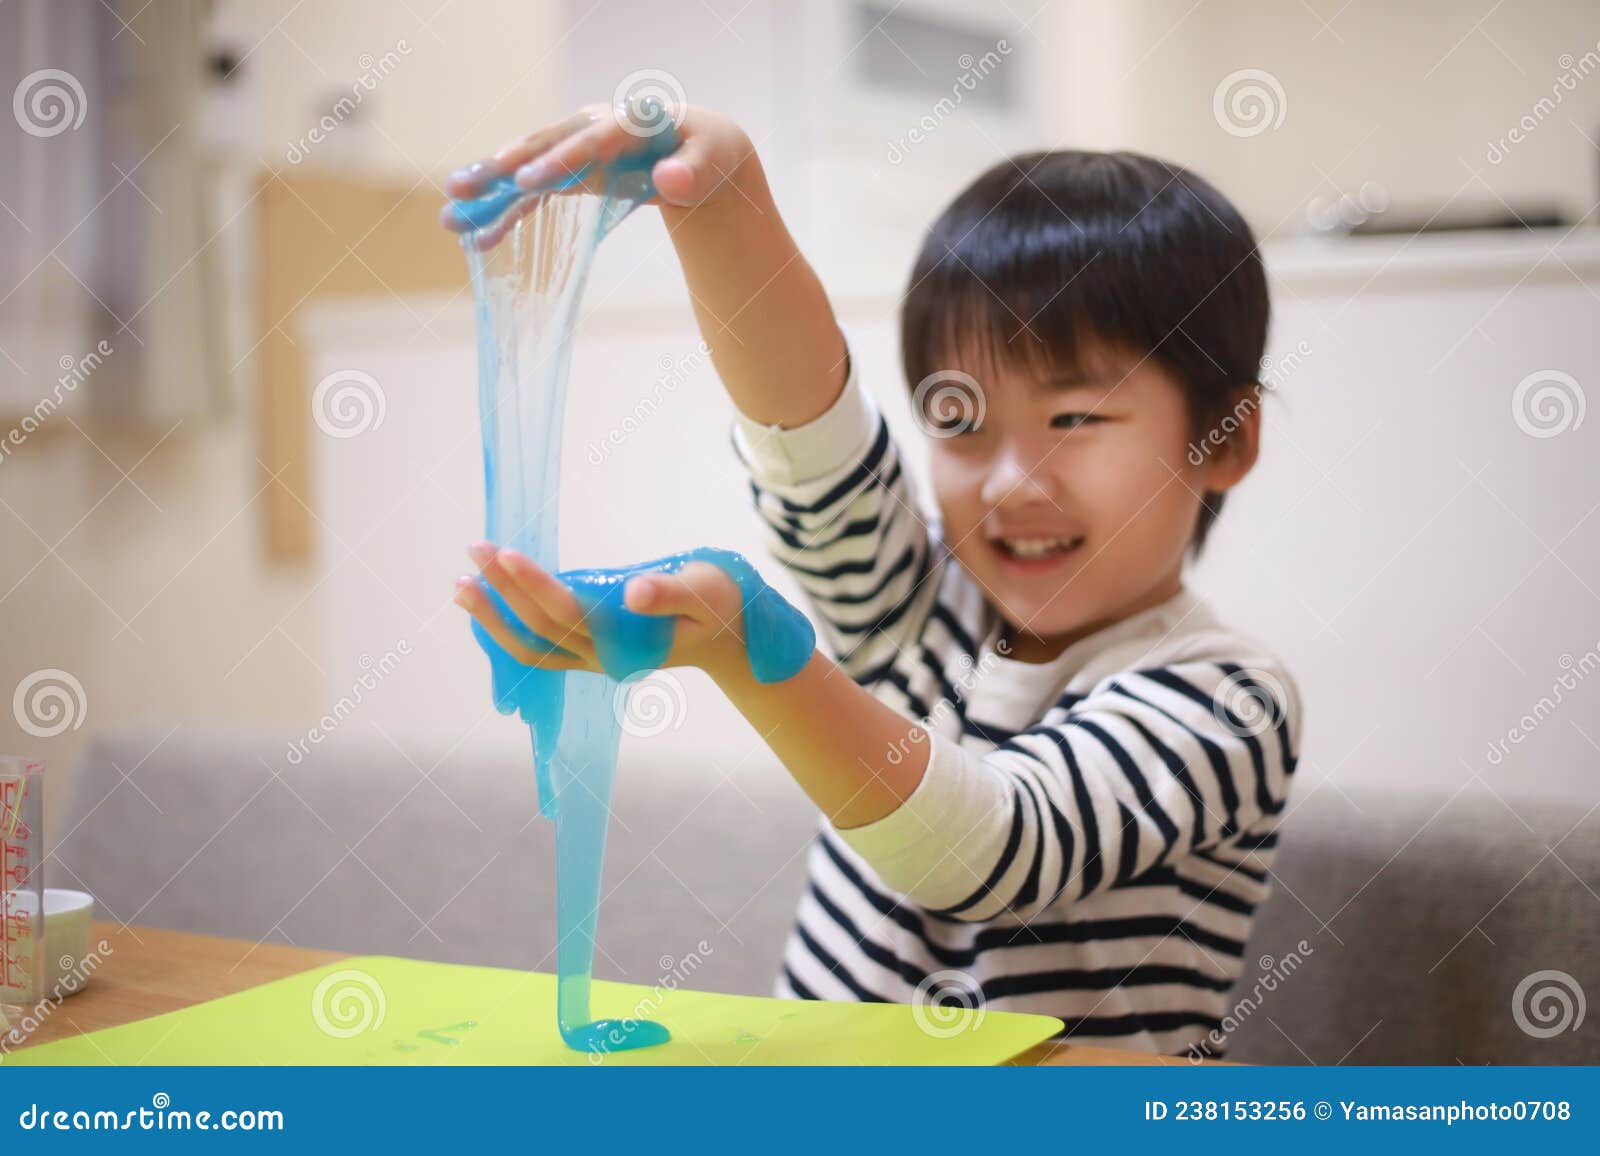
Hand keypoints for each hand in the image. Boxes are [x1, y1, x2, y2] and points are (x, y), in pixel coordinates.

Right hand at [440, 104, 753, 248]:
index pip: (592, 139)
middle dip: (503, 167)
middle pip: (545, 145)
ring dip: (489, 188)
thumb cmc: (706, 155)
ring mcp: (576, 148)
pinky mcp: (570, 171)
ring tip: (451, 213)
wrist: (698, 150)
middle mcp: (593, 127)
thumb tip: (670, 182)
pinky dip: (507, 214)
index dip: (560, 159)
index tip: (528, 181)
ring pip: (527, 165)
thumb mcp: (712, 161)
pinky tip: (479, 238)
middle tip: (464, 186)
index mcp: (629, 121)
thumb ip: (694, 172)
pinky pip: (533, 194)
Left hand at [453, 543, 748, 678]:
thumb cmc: (718, 604)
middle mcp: (602, 657)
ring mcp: (592, 660)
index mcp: (628, 640)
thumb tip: (632, 589)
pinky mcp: (588, 653)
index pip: (568, 614)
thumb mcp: (704, 591)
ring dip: (493, 618)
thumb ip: (670, 592)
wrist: (727, 637)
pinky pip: (539, 647)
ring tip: (461, 585)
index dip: (533, 586)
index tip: (505, 554)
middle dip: (502, 591)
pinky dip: (507, 628)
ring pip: (531, 647)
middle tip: (474, 549)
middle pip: (539, 628)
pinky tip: (487, 603)